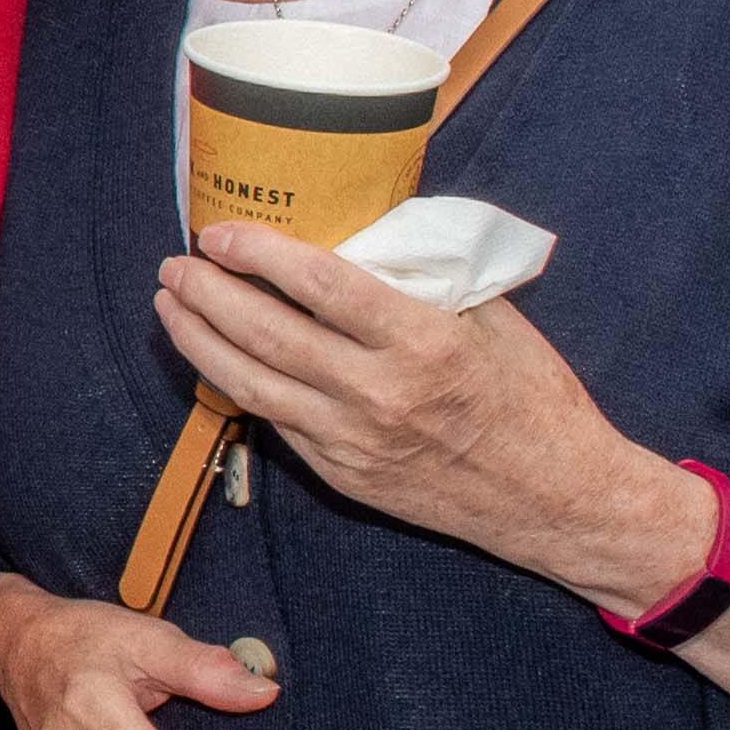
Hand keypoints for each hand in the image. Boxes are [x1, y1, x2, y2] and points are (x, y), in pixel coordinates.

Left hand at [156, 225, 710, 609]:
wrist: (559, 499)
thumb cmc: (534, 398)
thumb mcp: (494, 318)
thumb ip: (426, 276)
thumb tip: (362, 230)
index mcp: (423, 343)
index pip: (320, 285)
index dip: (261, 253)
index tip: (221, 231)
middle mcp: (379, 395)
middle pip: (267, 334)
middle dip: (208, 293)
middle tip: (177, 263)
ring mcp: (354, 442)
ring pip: (251, 384)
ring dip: (199, 339)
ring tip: (171, 303)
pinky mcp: (343, 475)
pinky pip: (275, 421)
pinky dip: (236, 384)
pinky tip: (213, 356)